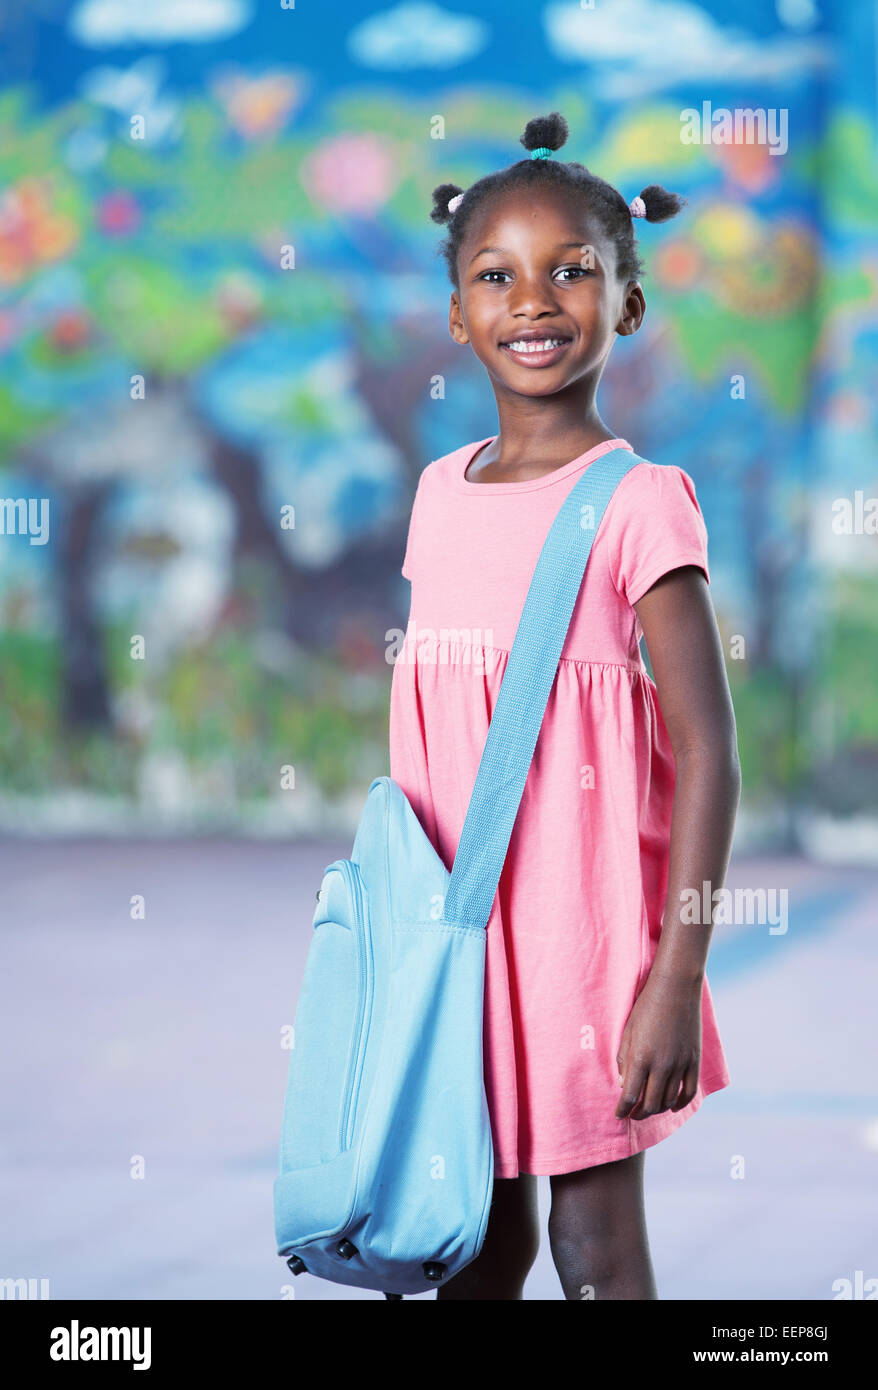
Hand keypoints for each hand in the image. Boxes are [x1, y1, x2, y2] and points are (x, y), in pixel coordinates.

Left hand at [614, 969, 702, 1120]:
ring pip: (668, 1100)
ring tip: (648, 1109)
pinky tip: (671, 1106)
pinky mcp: (694, 1060)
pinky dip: (680, 1104)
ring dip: (656, 1110)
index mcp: (641, 1057)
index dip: (622, 1110)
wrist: (676, 987)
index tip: (618, 1115)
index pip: (630, 1096)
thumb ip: (624, 1060)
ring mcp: (680, 1064)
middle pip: (650, 1104)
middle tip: (632, 1115)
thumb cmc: (646, 1007)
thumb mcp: (628, 1031)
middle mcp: (661, 1065)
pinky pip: (689, 1092)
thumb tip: (624, 1086)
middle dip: (638, 1114)